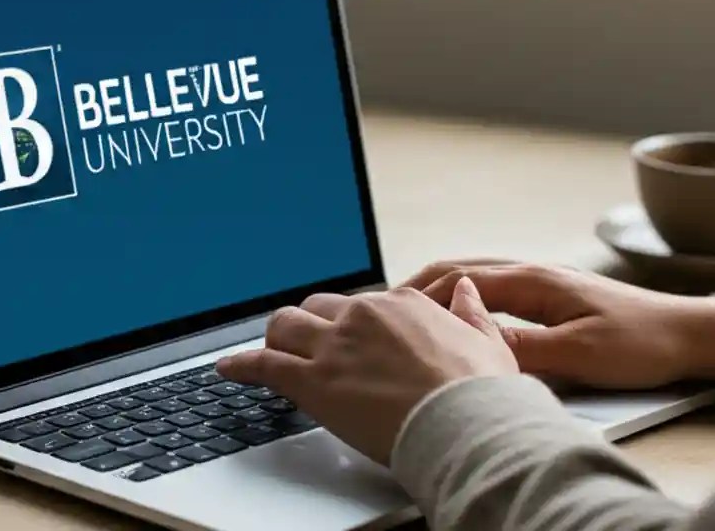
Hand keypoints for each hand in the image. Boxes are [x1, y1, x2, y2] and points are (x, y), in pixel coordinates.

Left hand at [217, 279, 517, 464]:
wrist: (466, 424)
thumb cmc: (482, 393)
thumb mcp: (487, 342)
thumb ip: (471, 313)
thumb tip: (465, 292)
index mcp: (403, 304)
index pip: (363, 303)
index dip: (353, 323)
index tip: (351, 336)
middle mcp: (364, 316)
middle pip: (318, 308)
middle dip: (311, 327)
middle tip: (308, 347)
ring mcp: (335, 346)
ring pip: (285, 326)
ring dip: (277, 339)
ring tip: (271, 353)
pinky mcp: (313, 380)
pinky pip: (263, 364)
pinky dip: (241, 366)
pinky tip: (227, 369)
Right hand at [403, 261, 714, 387]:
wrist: (690, 334)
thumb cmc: (642, 342)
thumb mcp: (579, 355)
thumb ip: (523, 350)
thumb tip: (472, 347)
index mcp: (533, 280)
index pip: (458, 280)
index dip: (417, 296)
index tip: (388, 314)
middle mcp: (532, 273)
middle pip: (458, 270)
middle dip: (417, 286)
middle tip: (382, 309)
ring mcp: (542, 283)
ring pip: (474, 277)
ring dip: (439, 290)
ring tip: (407, 312)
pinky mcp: (553, 298)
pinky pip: (493, 290)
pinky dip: (464, 299)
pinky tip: (458, 318)